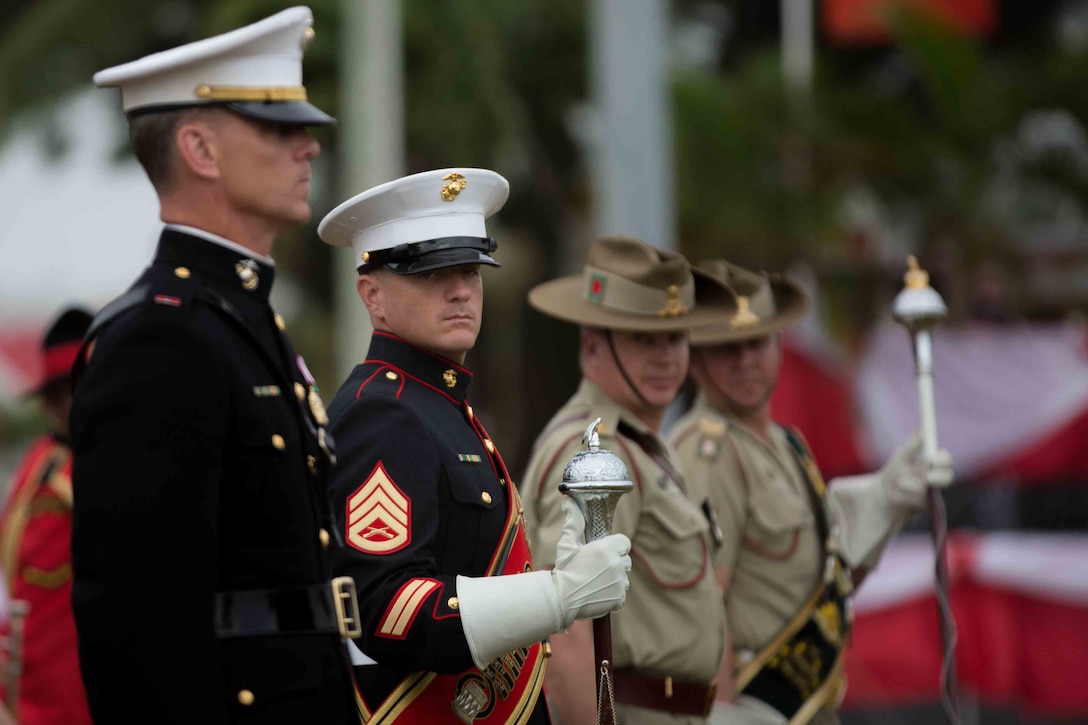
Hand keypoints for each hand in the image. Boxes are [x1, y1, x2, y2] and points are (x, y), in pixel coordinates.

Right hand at [551, 500, 630, 627]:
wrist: (560, 599)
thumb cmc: (563, 570)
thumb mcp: (567, 544)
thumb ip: (573, 521)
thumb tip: (569, 501)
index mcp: (606, 548)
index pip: (624, 542)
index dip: (616, 546)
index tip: (604, 551)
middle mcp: (617, 564)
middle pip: (626, 559)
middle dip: (615, 562)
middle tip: (597, 568)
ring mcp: (619, 582)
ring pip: (624, 577)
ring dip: (614, 579)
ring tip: (595, 582)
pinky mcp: (619, 598)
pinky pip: (621, 593)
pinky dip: (612, 594)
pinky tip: (597, 593)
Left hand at [882, 433, 953, 510]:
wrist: (883, 493)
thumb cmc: (895, 471)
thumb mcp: (902, 456)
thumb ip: (913, 445)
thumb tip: (921, 429)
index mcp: (933, 464)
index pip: (946, 460)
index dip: (943, 459)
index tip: (933, 458)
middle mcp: (936, 478)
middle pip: (947, 477)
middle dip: (938, 477)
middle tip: (926, 477)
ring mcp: (933, 493)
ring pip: (929, 489)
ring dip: (912, 485)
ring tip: (899, 483)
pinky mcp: (926, 506)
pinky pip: (920, 501)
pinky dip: (907, 496)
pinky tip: (899, 496)